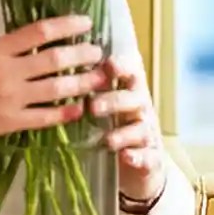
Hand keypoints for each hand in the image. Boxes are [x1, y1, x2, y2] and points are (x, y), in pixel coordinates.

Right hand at [0, 15, 107, 145]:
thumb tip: (19, 50)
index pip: (38, 32)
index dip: (66, 26)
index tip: (85, 22)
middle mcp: (5, 72)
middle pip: (55, 59)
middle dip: (82, 54)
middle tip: (99, 52)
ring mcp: (9, 98)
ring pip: (56, 87)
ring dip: (82, 82)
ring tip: (98, 78)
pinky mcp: (8, 123)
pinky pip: (45, 117)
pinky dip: (65, 112)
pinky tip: (77, 109)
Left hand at [89, 55, 166, 205]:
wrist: (141, 158)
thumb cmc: (116, 120)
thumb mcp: (106, 98)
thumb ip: (91, 80)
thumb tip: (62, 56)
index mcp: (129, 89)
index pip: (131, 72)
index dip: (122, 67)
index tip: (108, 64)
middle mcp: (141, 108)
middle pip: (135, 99)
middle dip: (115, 101)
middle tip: (92, 106)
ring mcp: (147, 133)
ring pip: (141, 129)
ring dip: (124, 133)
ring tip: (108, 140)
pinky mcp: (151, 158)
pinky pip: (148, 157)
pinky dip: (138, 157)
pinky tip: (125, 157)